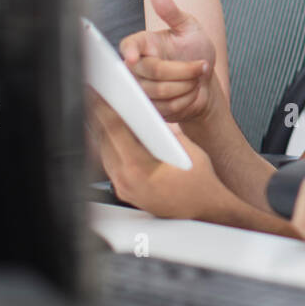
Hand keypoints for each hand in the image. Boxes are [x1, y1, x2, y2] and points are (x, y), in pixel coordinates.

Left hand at [86, 88, 240, 222]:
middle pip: (104, 141)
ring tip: (109, 116)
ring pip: (105, 154)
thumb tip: (148, 113)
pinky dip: (114, 150)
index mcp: (138, 167)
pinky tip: (119, 139)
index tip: (99, 96)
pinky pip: (113, 166)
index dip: (105, 110)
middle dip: (104, 120)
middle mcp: (126, 180)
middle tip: (102, 100)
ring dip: (107, 135)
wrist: (204, 209)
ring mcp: (124, 188)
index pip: (114, 130)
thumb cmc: (200, 182)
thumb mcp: (186, 147)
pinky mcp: (125, 193)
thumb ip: (164, 129)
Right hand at [119, 0, 216, 121]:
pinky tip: (189, 94)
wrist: (205, 82)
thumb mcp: (189, 27)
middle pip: (152, 71)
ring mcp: (143, 88)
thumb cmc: (195, 51)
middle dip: (183, 71)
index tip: (133, 58)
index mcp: (144, 44)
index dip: (129, 52)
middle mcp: (138, 66)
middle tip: (201, 66)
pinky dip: (186, 101)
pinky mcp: (151, 107)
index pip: (129, 46)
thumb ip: (172, 11)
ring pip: (159, 92)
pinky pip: (167, 108)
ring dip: (186, 86)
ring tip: (194, 79)